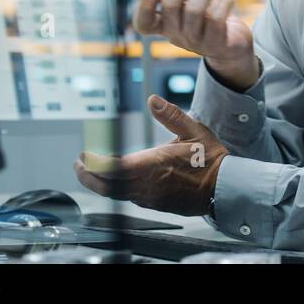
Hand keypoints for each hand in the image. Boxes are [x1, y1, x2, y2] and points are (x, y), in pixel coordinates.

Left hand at [72, 94, 227, 215]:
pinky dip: (117, 189)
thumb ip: (170, 115)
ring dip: (101, 184)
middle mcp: (147, 184)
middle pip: (107, 185)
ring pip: (116, 194)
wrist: (225, 187)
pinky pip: (130, 198)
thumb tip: (152, 99)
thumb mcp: (193, 130)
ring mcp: (150, 197)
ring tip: (93, 172)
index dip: (94, 163)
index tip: (84, 155)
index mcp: (153, 164)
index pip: (112, 167)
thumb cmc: (211, 159)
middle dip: (88, 176)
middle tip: (79, 165)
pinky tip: (119, 181)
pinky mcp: (156, 204)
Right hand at [133, 0, 256, 89]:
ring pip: (194, 9)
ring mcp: (194, 42)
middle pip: (170, 6)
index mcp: (164, 26)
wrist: (233, 43)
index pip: (144, 23)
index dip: (144, 5)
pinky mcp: (215, 44)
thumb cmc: (207, 17)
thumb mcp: (188, 3)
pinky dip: (222, 3)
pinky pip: (215, 18)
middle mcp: (176, 35)